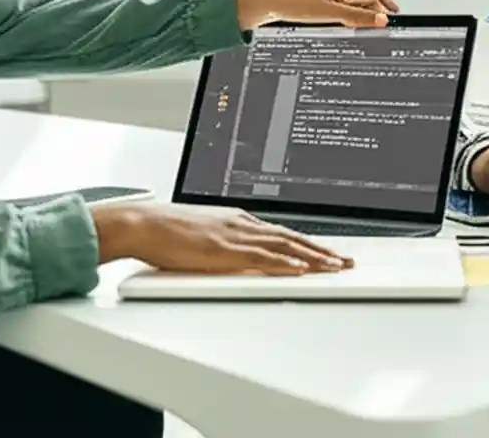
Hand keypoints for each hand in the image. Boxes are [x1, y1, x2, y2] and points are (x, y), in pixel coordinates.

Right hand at [92, 203, 354, 274]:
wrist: (142, 223)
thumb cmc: (164, 229)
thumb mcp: (201, 233)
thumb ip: (222, 241)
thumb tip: (235, 253)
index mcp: (237, 219)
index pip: (281, 232)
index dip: (307, 243)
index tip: (327, 252)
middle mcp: (241, 224)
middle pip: (291, 237)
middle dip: (321, 250)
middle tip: (345, 261)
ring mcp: (234, 236)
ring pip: (283, 246)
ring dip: (312, 257)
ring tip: (335, 267)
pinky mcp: (224, 250)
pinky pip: (261, 257)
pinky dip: (285, 263)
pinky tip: (301, 269)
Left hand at [236, 0, 433, 29]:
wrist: (276, 3)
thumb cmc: (299, 3)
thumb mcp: (329, 13)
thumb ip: (357, 18)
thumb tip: (383, 21)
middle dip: (391, 8)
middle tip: (401, 20)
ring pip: (371, 7)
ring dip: (374, 17)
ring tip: (376, 31)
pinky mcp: (338, 5)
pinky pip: (359, 12)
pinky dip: (363, 20)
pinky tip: (360, 28)